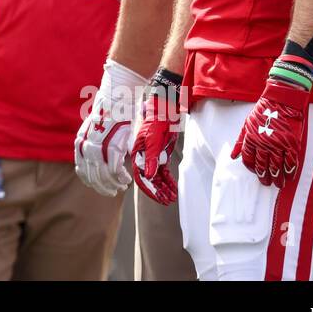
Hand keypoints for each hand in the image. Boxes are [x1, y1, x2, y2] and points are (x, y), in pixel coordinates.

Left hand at [75, 60, 144, 196]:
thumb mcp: (97, 128)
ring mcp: (98, 148)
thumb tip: (103, 160)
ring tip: (121, 186)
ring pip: (104, 177)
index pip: (81, 170)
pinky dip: (121, 178)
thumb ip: (97, 143)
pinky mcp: (112, 148)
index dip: (91, 182)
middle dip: (103, 188)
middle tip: (112, 192)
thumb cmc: (111, 111)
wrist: (118, 96)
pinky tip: (126, 179)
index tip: (99, 187)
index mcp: (80, 142)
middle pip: (92, 177)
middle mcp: (86, 147)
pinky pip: (115, 171)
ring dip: (113, 185)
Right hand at [131, 72, 180, 204]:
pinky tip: (174, 189)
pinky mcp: (162, 156)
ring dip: (164, 188)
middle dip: (158, 191)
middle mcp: (144, 158)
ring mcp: (153, 157)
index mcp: (138, 154)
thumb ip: (152, 158)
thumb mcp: (154, 140)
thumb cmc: (157, 122)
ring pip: (158, 178)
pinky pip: (164, 172)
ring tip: (172, 198)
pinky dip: (169, 181)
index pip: (142, 176)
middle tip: (167, 201)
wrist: (166, 110)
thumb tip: (150, 176)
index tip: (158, 198)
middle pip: (150, 179)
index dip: (149, 189)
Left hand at [233, 78, 309, 187]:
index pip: (249, 160)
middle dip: (265, 176)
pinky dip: (290, 170)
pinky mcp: (292, 143)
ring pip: (277, 166)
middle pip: (263, 166)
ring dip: (278, 177)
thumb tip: (233, 157)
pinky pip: (291, 161)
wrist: (282, 100)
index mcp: (251, 139)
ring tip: (279, 184)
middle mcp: (263, 143)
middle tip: (267, 183)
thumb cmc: (263, 111)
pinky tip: (290, 176)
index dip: (253, 169)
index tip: (256, 173)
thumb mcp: (247, 125)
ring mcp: (278, 144)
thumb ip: (240, 142)